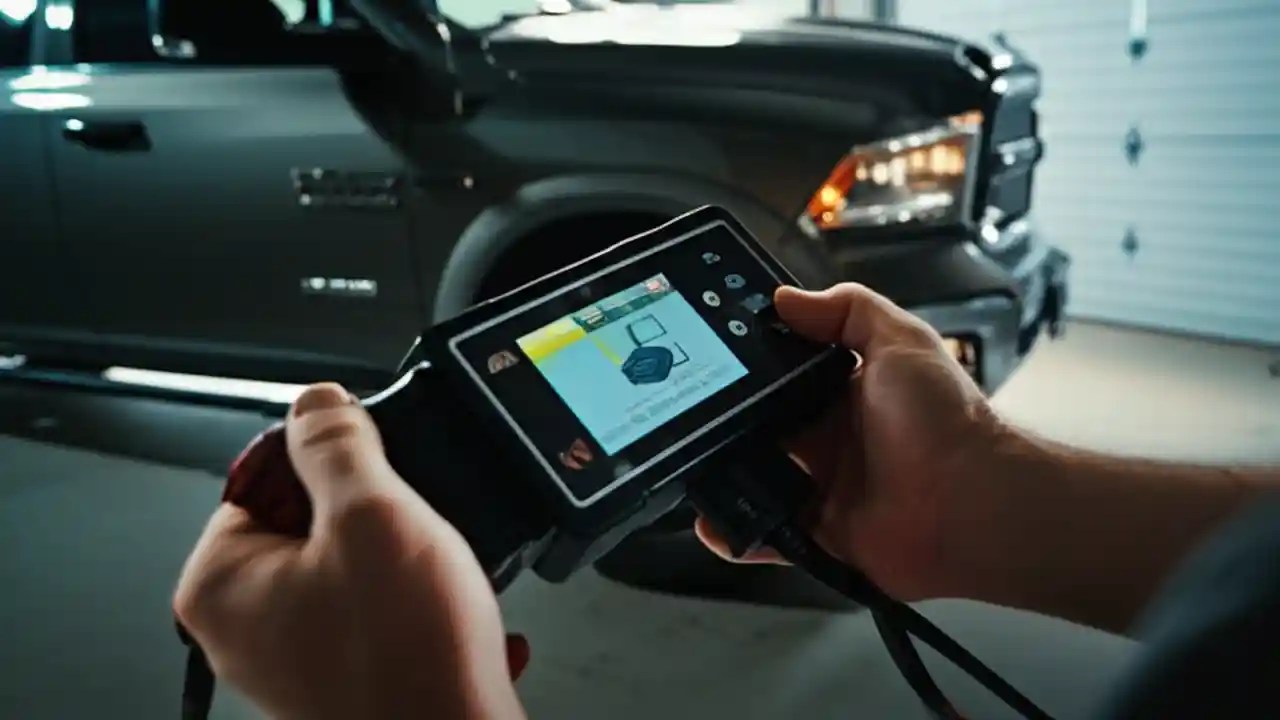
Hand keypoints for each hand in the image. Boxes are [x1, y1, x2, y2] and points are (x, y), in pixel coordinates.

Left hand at [174, 384, 527, 719]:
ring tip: (433, 581)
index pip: (263, 474)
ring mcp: (300, 656)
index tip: (373, 471)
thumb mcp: (372, 514)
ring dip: (410, 561)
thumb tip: (316, 401)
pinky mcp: (351, 676)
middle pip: (315, 518)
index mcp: (220, 583)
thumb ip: (336, 443)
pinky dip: (423, 606)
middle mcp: (248, 626)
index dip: (331, 462)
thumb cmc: (407, 659)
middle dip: (380, 517)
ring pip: (360, 565)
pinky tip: (448, 617)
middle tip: (409, 533)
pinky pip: (385, 611)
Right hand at [696, 284, 1006, 600]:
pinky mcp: (821, 534)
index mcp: (846, 391)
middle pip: (761, 428)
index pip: (784, 375)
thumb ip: (848, 309)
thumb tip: (786, 297)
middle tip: (690, 413)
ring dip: (724, 477)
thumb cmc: (948, 421)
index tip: (711, 359)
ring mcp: (824, 487)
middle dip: (726, 423)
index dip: (749, 368)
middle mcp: (831, 438)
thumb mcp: (901, 340)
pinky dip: (740, 533)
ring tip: (689, 466)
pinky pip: (769, 534)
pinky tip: (717, 523)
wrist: (974, 503)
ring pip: (756, 481)